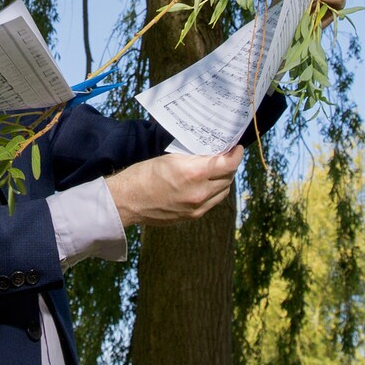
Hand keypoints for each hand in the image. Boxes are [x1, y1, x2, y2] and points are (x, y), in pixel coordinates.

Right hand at [106, 147, 244, 226]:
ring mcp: (197, 207)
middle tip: (227, 156)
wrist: (127, 201)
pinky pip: (213, 202)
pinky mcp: (193, 216)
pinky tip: (207, 184)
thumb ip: (194, 158)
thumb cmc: (143, 175)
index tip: (237, 149)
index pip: (227, 164)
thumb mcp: (171, 158)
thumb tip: (211, 155)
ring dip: (224, 179)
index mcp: (193, 173)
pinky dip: (215, 191)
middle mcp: (199, 192)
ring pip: (223, 191)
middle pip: (228, 177)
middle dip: (230, 165)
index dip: (236, 155)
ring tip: (218, 170)